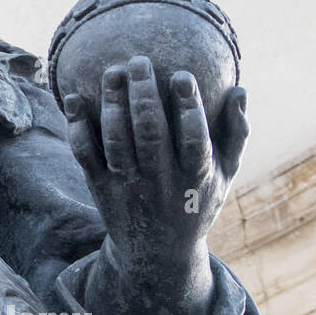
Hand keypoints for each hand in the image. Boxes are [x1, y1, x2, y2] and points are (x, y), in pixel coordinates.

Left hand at [62, 56, 248, 269]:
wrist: (157, 253)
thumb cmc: (196, 202)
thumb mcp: (226, 175)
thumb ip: (236, 133)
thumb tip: (241, 89)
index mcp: (195, 178)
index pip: (193, 139)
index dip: (188, 107)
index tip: (181, 74)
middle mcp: (161, 183)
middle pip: (149, 134)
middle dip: (143, 94)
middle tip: (139, 61)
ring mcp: (128, 186)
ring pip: (117, 141)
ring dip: (112, 104)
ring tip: (112, 70)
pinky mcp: (101, 188)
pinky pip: (86, 155)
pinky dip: (78, 126)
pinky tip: (74, 97)